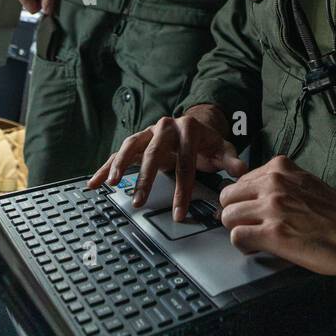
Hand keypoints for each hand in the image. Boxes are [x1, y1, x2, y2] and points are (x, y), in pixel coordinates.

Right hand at [87, 105, 246, 220]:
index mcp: (188, 129)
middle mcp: (165, 126)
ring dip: (120, 166)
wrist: (194, 124)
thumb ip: (231, 160)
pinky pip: (118, 154)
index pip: (185, 162)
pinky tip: (94, 183)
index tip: (179, 211)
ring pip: (131, 147)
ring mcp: (148, 132)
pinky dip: (106, 168)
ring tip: (111, 184)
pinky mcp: (137, 140)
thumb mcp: (223, 148)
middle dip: (146, 178)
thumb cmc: (207, 141)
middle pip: (153, 153)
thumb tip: (240, 171)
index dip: (182, 188)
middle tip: (140, 201)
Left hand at [217, 155, 335, 276]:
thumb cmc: (333, 213)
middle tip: (248, 226)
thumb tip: (252, 197)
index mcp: (280, 168)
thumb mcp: (303, 183)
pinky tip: (255, 248)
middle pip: (227, 197)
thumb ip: (277, 184)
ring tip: (253, 239)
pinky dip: (243, 245)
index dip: (242, 200)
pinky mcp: (273, 233)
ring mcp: (272, 207)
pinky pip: (238, 236)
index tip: (249, 211)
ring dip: (237, 230)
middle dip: (234, 214)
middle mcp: (273, 183)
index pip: (239, 181)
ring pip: (228, 216)